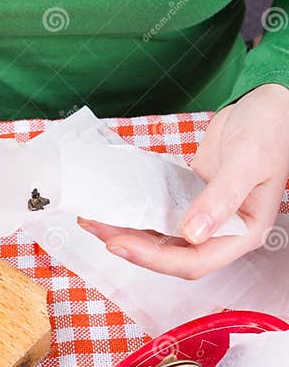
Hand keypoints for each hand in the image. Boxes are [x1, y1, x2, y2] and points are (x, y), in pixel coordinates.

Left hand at [78, 83, 288, 278]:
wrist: (270, 105)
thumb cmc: (271, 130)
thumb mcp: (247, 161)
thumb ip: (221, 197)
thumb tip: (192, 232)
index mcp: (242, 233)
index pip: (193, 261)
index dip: (154, 258)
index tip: (119, 243)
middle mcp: (221, 232)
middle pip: (170, 254)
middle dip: (132, 245)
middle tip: (96, 228)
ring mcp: (204, 216)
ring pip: (160, 235)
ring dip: (128, 230)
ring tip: (94, 218)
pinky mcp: (189, 199)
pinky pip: (159, 213)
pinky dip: (136, 210)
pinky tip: (113, 203)